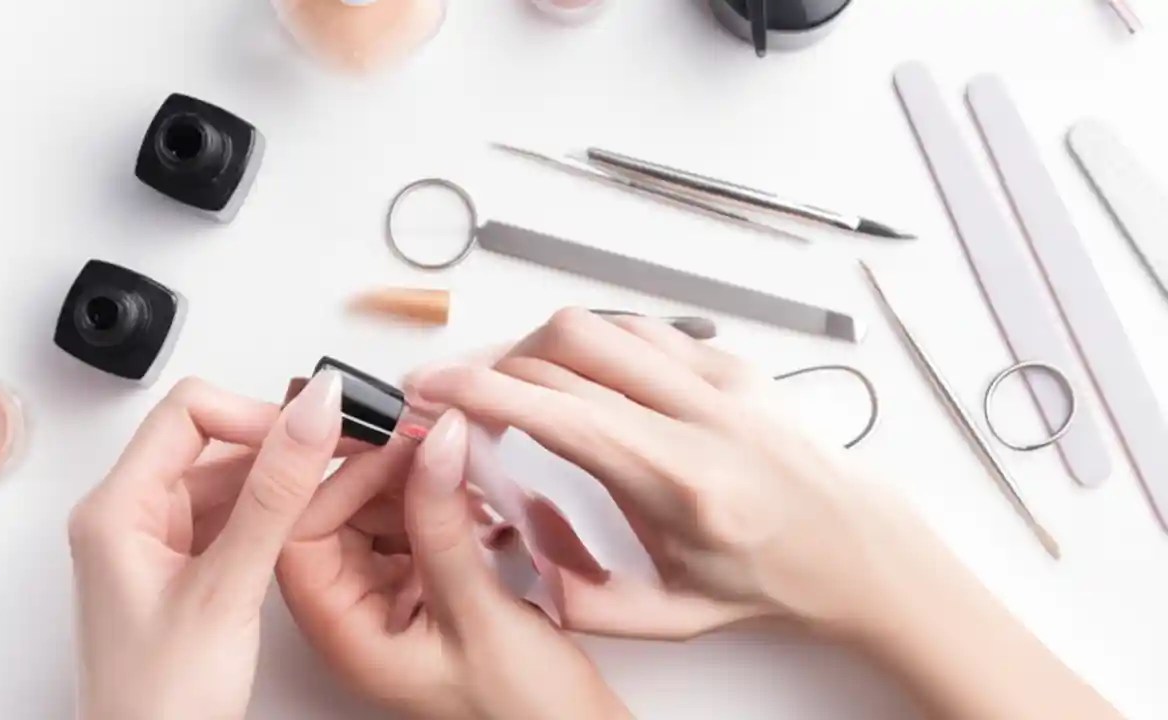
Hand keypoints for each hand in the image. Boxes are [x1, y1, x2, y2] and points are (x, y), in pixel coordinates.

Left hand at [69, 372, 346, 719]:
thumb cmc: (158, 705)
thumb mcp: (227, 589)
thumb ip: (274, 496)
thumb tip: (311, 415)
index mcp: (116, 510)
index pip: (188, 413)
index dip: (254, 414)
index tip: (311, 432)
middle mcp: (129, 517)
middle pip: (210, 441)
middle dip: (277, 444)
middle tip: (339, 453)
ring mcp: (156, 543)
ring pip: (226, 478)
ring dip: (280, 479)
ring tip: (333, 488)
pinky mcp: (183, 569)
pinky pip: (231, 515)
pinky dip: (271, 513)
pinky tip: (305, 524)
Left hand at [276, 409, 631, 719]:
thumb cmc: (523, 711)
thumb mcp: (476, 611)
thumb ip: (443, 523)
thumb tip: (430, 443)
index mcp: (345, 638)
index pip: (303, 537)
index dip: (338, 482)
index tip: (389, 443)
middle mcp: (357, 620)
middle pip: (337, 520)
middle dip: (380, 476)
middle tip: (428, 439)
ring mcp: (391, 606)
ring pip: (377, 519)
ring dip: (414, 485)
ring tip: (457, 464)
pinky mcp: (427, 593)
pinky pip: (414, 531)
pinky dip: (439, 505)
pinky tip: (473, 497)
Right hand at [406, 308, 932, 640]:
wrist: (853, 545)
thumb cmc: (770, 580)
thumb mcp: (667, 618)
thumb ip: (579, 598)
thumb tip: (518, 550)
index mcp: (679, 483)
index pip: (558, 412)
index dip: (479, 390)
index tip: (432, 386)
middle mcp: (700, 417)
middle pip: (568, 348)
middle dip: (496, 363)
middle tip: (464, 390)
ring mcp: (721, 380)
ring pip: (601, 324)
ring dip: (540, 346)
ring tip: (517, 383)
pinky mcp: (732, 363)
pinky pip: (639, 328)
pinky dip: (593, 341)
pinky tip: (578, 373)